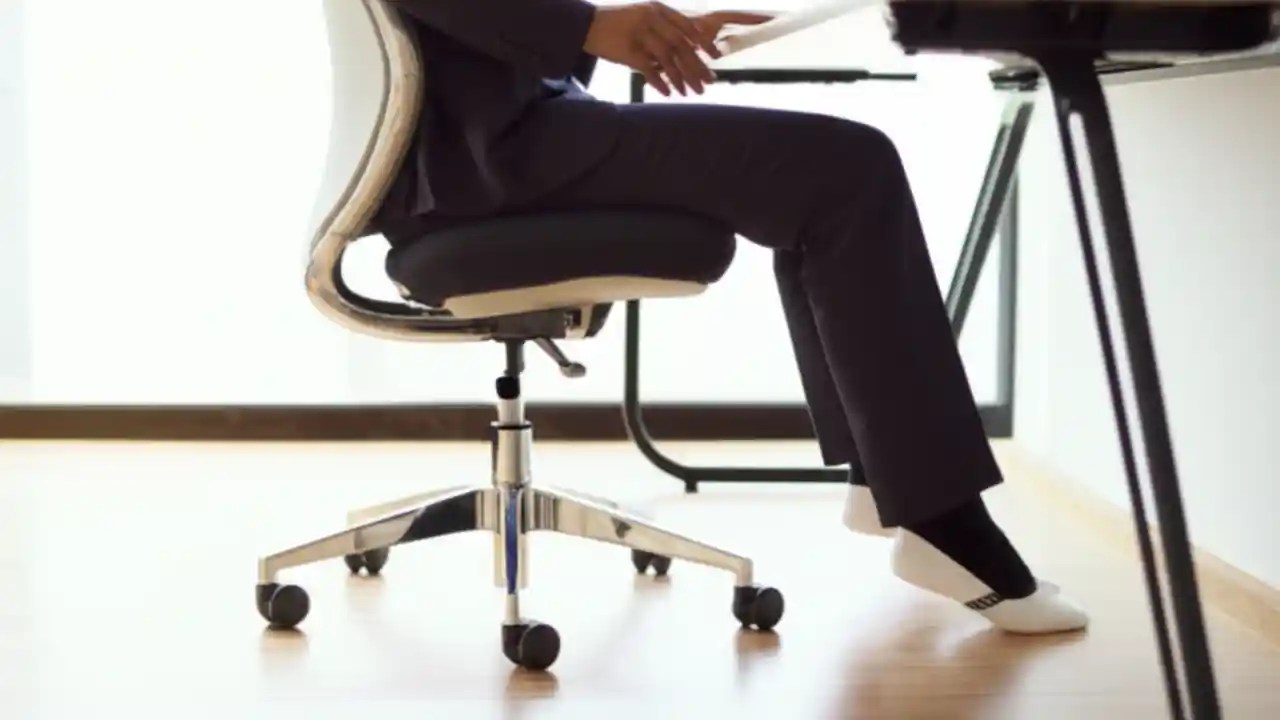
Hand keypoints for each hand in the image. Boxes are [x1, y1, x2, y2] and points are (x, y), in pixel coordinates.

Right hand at [583, 3, 773, 96]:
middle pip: (681, 45)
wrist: (588, 24)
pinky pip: (648, 69)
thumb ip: (665, 27)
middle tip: (708, 82)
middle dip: (696, 66)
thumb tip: (692, 46)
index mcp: (658, 9)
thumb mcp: (644, 16)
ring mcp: (639, 34)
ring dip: (681, 78)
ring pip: (667, 59)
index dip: (703, 42)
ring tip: (690, 93)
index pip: (687, 26)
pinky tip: (668, 93)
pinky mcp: (627, 51)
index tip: (716, 57)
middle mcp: (651, 19)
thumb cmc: (619, 23)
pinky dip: (659, 82)